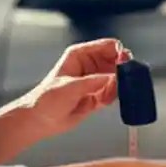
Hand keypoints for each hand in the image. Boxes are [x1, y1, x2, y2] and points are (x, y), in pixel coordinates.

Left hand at [0, 39, 128, 164]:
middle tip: (126, 80)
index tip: (126, 63)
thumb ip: (93, 82)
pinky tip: (104, 101)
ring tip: (110, 94)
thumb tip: (113, 78)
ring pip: (118, 77)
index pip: (108, 46)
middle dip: (123, 70)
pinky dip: (114, 96)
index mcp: (81, 55)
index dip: (119, 52)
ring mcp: (95, 80)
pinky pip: (113, 92)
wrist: (39, 120)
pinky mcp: (97, 95)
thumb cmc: (46, 99)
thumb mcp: (69, 87)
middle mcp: (90, 65)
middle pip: (116, 61)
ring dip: (119, 85)